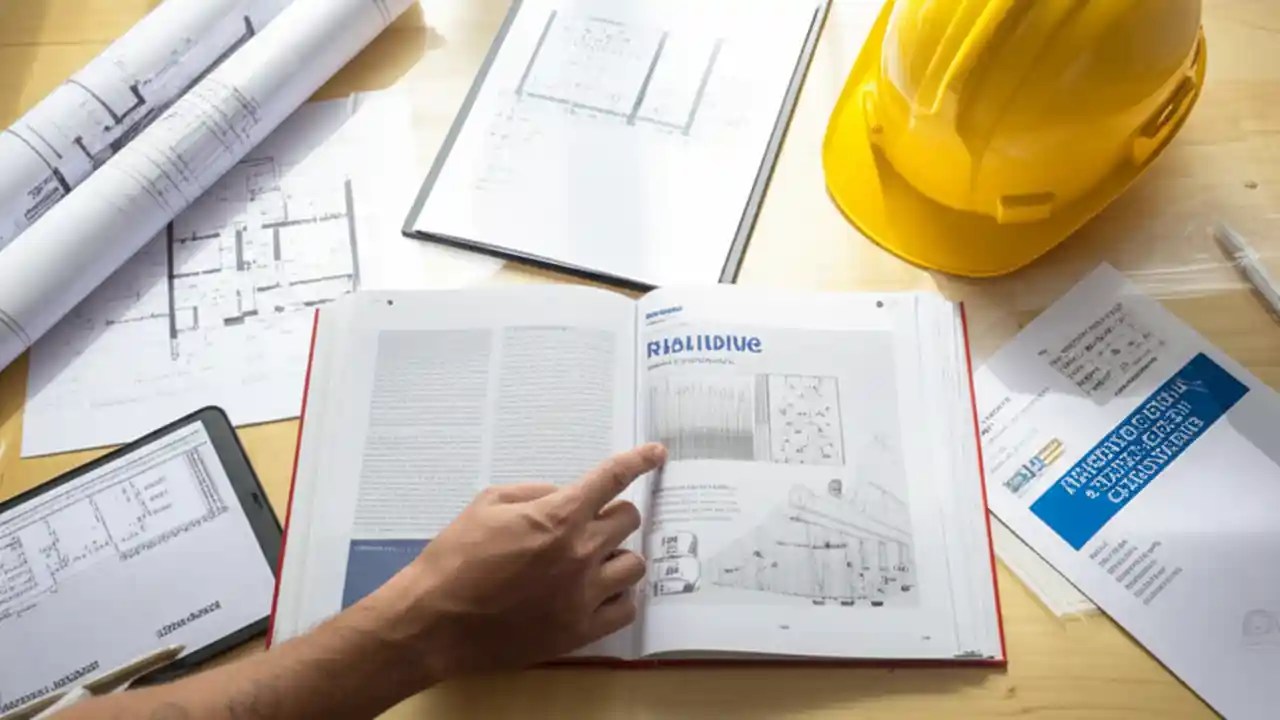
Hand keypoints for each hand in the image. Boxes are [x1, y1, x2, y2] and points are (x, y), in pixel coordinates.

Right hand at [376, 443, 666, 680]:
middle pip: (629, 520)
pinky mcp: (581, 631)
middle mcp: (580, 553)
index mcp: (558, 516)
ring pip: (634, 565)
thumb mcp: (487, 503)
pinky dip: (617, 596)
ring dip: (617, 555)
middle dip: (612, 514)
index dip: (639, 460)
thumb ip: (534, 492)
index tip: (656, 453)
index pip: (613, 478)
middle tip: (589, 522)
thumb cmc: (455, 557)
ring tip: (593, 560)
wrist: (434, 622)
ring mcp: (584, 595)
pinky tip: (596, 593)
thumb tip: (564, 495)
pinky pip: (626, 609)